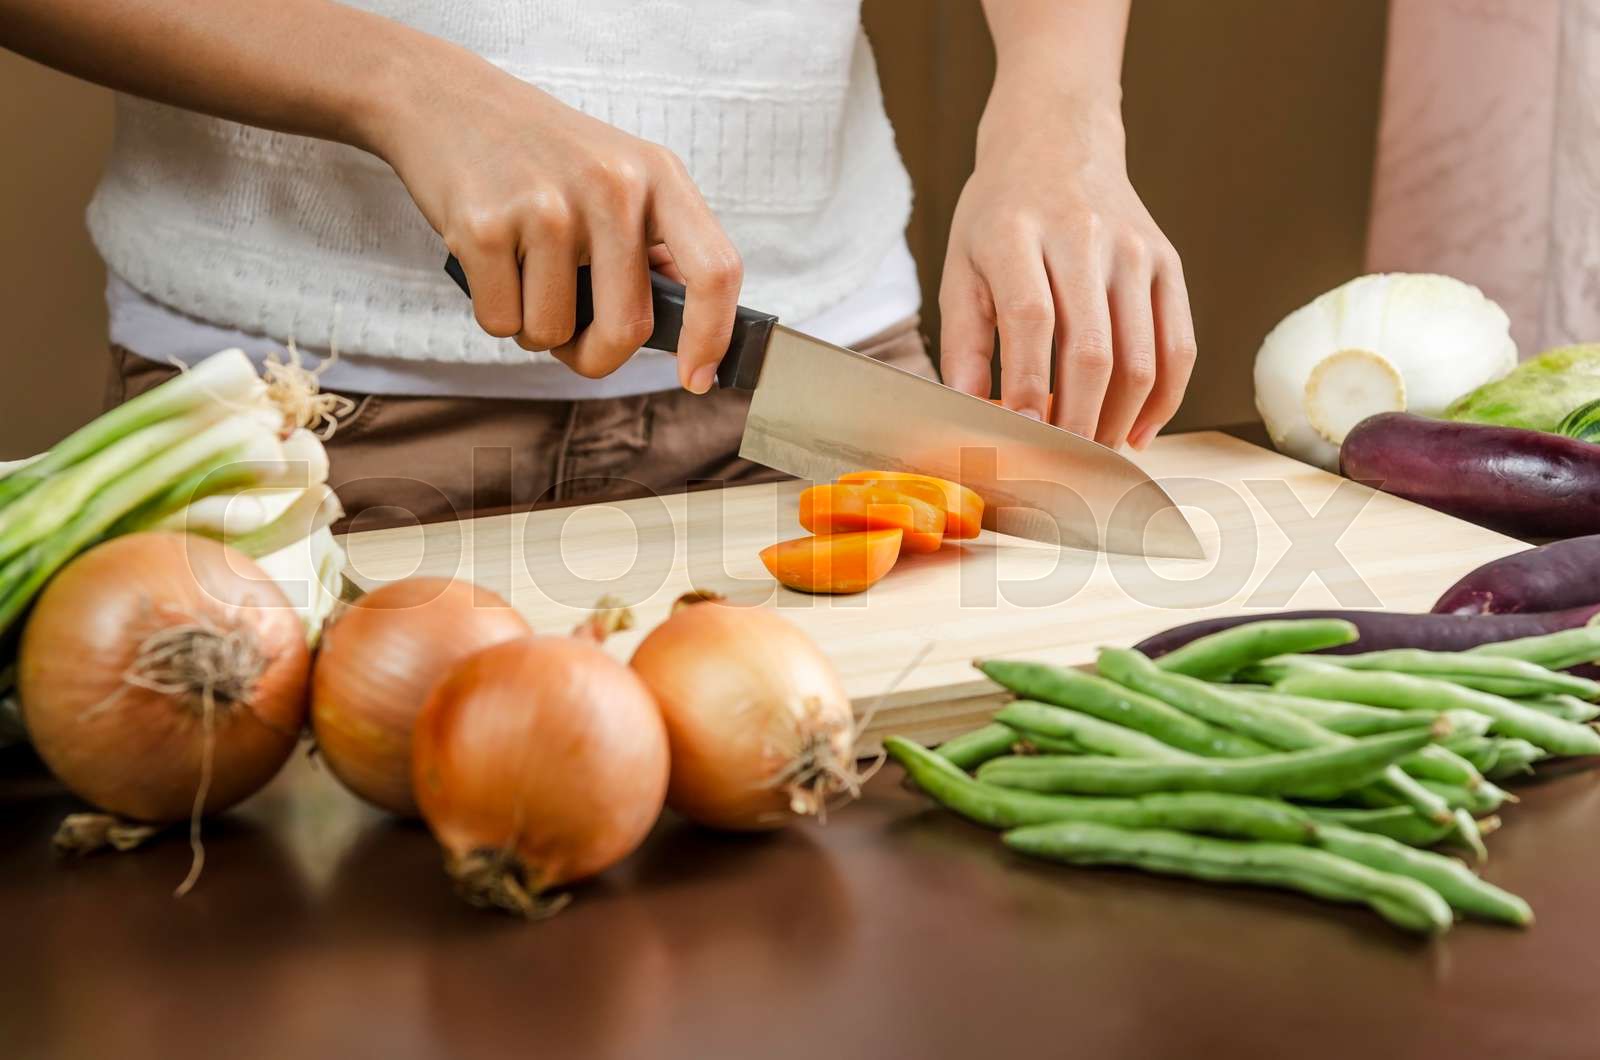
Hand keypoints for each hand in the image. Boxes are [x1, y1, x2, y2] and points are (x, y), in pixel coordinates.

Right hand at [373, 50, 741, 392]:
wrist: (445, 99)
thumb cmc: (542, 156)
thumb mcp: (619, 174)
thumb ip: (656, 244)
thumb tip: (686, 332)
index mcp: (659, 175)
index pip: (714, 269)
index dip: (712, 336)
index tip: (696, 377)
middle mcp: (611, 186)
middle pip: (627, 328)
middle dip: (597, 355)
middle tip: (575, 338)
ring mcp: (547, 206)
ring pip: (553, 334)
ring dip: (535, 329)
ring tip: (525, 272)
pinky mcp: (484, 226)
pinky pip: (501, 322)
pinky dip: (495, 312)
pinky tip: (492, 261)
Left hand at [938, 86, 1195, 448]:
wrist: (1058, 142)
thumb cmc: (999, 216)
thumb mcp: (961, 266)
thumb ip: (964, 344)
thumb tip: (971, 415)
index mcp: (1017, 233)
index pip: (1031, 319)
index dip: (1027, 384)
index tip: (1020, 434)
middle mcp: (1083, 236)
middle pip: (1092, 349)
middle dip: (1077, 420)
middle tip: (1059, 463)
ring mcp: (1134, 250)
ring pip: (1141, 357)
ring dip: (1119, 420)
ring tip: (1093, 452)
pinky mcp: (1168, 262)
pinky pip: (1179, 344)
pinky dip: (1164, 399)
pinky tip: (1138, 430)